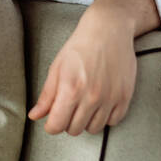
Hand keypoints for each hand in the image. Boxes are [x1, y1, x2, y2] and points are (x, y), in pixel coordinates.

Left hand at [27, 5, 136, 133]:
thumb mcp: (57, 68)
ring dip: (85, 122)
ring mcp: (110, 98)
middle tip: (67, 109)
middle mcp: (91, 96)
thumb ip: (46, 96)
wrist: (108, 31)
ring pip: (94, 129)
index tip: (52, 122)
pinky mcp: (125, 97)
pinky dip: (104, 118)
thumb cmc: (80, 47)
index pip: (57, 125)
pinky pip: (113, 122)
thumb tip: (35, 116)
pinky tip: (99, 105)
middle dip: (67, 123)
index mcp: (71, 89)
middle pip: (74, 129)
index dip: (51, 126)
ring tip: (83, 107)